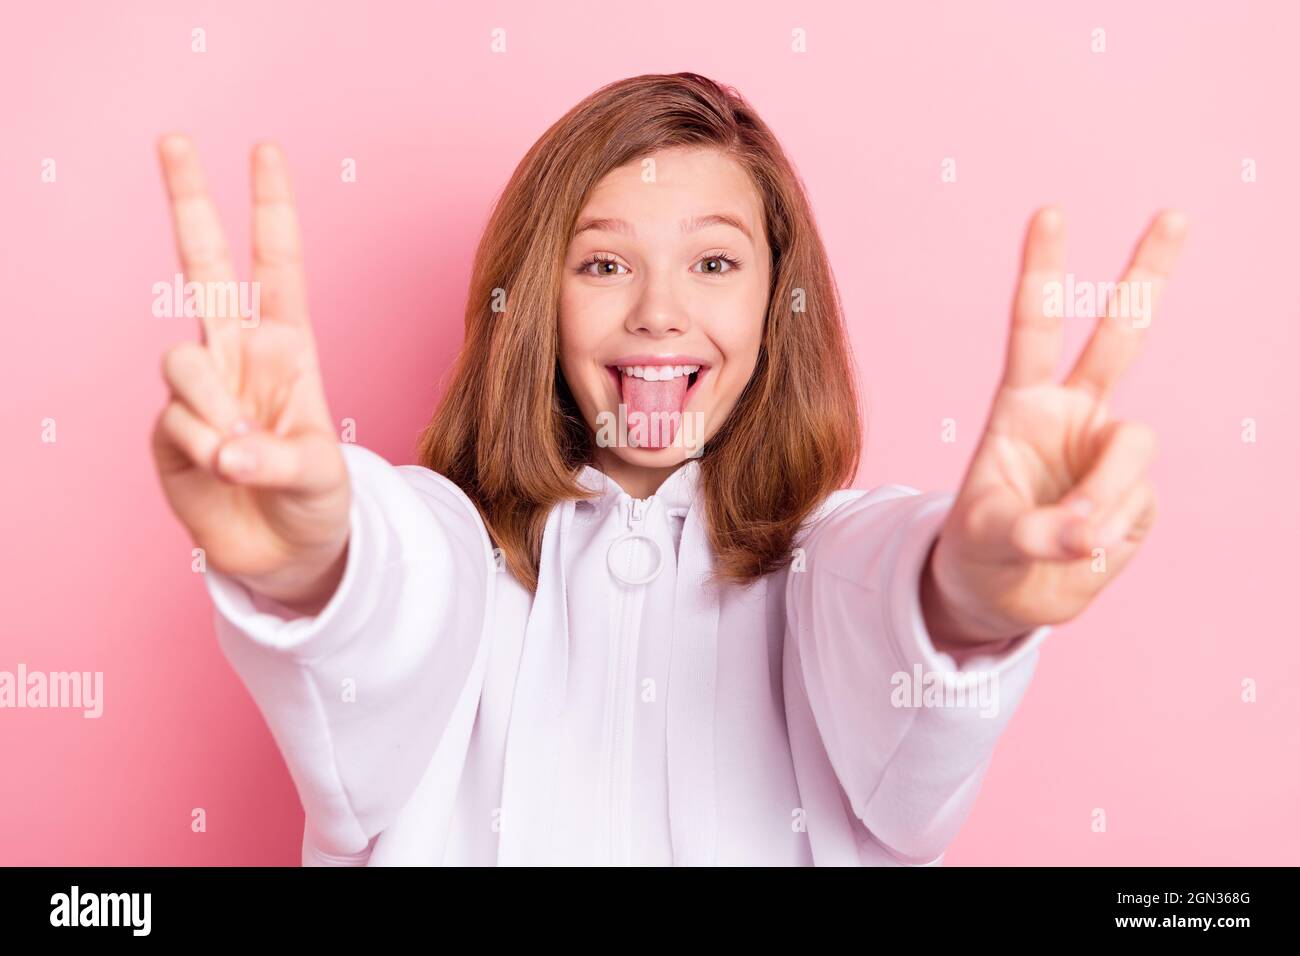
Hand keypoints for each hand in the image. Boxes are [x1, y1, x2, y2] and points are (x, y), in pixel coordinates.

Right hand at [151, 135, 349, 613]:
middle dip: (189, 201)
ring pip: (180, 358)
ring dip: (210, 404)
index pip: (276, 266)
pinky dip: (200, 447)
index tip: (264, 150)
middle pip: (203, 266)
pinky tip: (219, 469)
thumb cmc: (318, 502)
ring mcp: (200, 390)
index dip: (270, 209)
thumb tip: (227, 450)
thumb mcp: (321, 477)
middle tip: (174, 137)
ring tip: (240, 451)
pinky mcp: (169, 429)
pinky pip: (175, 420)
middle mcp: (238, 356)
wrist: (286, 554)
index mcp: (287, 347)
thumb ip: (279, 460)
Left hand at [922, 206, 1187, 644]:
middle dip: (1146, 275)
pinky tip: (1087, 549)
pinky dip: (1111, 533)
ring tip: (1071, 537)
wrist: (1004, 593)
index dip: (1044, 273)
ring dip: (1104, 496)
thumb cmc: (982, 550)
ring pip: (1132, 452)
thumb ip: (1036, 532)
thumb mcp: (988, 539)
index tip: (1049, 213)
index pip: (1035, 329)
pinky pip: (1137, 508)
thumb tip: (1093, 534)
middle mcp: (1073, 416)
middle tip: (1172, 213)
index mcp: (1023, 405)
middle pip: (1119, 337)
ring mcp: (1109, 454)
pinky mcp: (1137, 497)